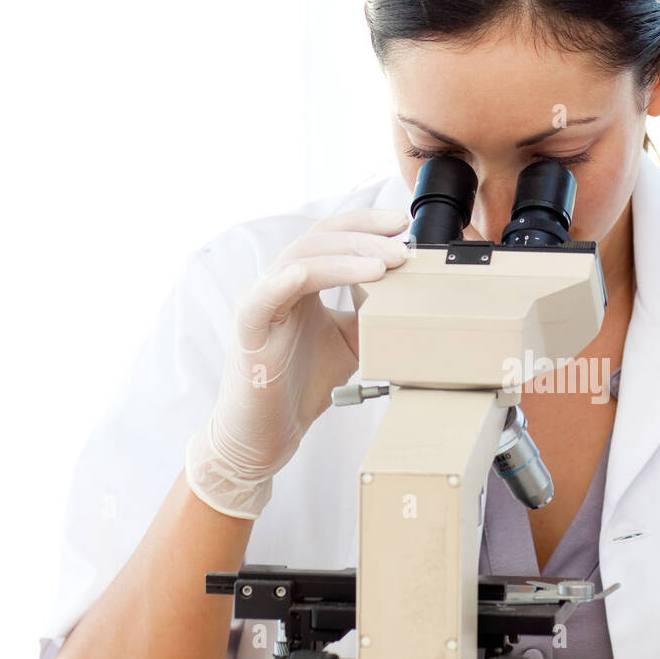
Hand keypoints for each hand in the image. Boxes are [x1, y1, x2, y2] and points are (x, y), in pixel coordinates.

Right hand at [185, 208, 410, 518]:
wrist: (265, 434)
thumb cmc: (300, 386)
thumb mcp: (351, 344)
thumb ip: (371, 317)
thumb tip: (411, 298)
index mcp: (301, 282)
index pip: (331, 235)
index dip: (365, 224)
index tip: (402, 224)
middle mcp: (279, 284)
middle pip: (319, 240)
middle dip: (364, 239)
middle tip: (403, 249)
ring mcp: (261, 303)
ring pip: (299, 261)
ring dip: (343, 259)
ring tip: (381, 265)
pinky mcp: (248, 330)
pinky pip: (264, 297)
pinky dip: (286, 281)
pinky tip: (311, 275)